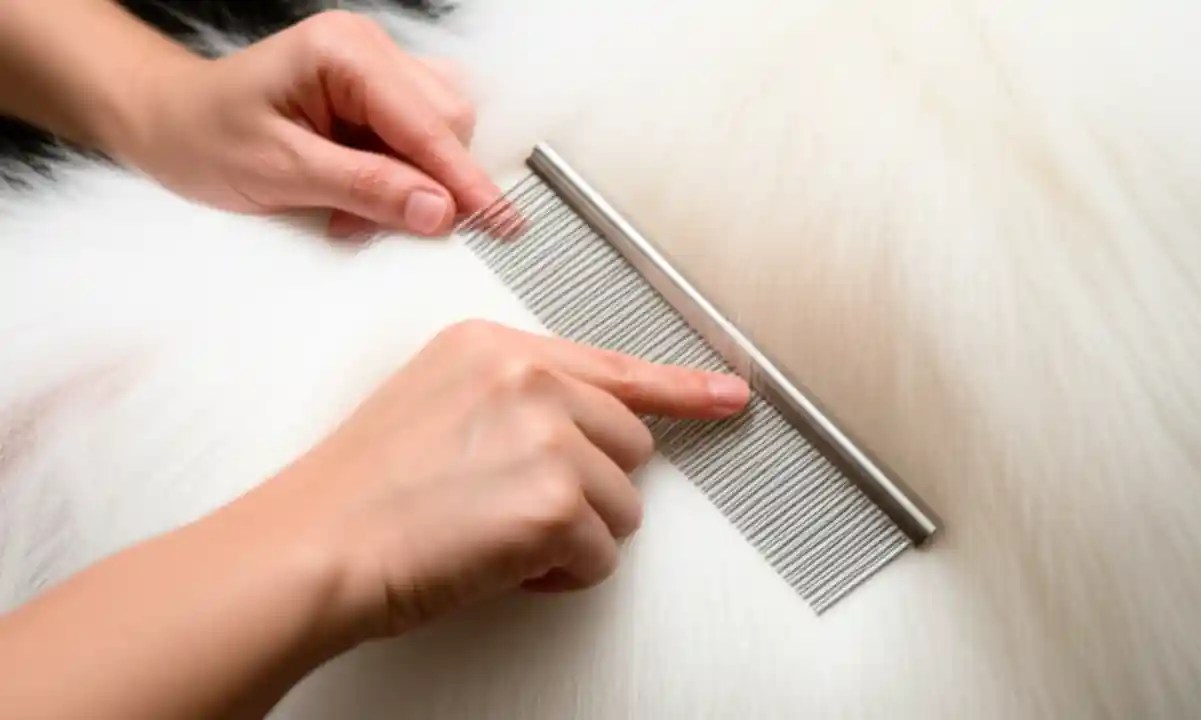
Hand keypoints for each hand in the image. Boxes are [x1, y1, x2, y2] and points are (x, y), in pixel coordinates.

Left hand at [105, 10, 497, 238]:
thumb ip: (365, 189)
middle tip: (381, 226)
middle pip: (449, 121)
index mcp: (344, 51)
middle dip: (431, 182)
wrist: (169, 123)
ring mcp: (377, 68)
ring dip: (416, 182)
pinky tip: (362, 192)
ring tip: (355, 210)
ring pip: (442, 131)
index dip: (464, 180)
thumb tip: (439, 211)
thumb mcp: (280, 173)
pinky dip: (403, 175)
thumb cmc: (205, 137)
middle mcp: (369, 48)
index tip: (499, 224)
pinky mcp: (378, 94)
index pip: (428, 123)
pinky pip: (420, 138)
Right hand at [261, 321, 750, 638]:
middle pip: (628, 444)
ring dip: (575, 534)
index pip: (615, 366)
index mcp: (496, 346)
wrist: (314, 546)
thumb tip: (585, 436)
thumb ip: (514, 401)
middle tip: (520, 507)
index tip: (727, 395)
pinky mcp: (557, 501)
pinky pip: (602, 554)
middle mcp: (529, 377)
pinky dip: (562, 574)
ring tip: (499, 534)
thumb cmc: (362, 492)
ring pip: (622, 504)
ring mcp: (547, 435)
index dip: (682, 388)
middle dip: (589, 486)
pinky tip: (503, 562)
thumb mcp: (436, 405)